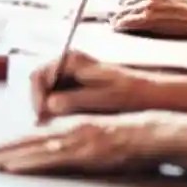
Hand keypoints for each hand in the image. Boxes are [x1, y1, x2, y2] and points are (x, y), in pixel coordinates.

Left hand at [0, 111, 177, 175]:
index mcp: (67, 128)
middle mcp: (66, 133)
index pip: (30, 137)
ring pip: (32, 149)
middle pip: (25, 142)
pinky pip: (51, 159)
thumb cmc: (126, 137)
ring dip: (7, 155)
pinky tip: (15, 166)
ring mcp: (74, 143)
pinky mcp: (84, 152)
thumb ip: (72, 142)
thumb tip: (53, 151)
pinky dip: (30, 162)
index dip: (7, 144)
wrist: (150, 133)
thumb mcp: (93, 134)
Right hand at [29, 51, 152, 120]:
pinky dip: (57, 110)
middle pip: (40, 84)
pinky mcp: (76, 87)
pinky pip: (58, 97)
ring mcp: (71, 75)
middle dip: (40, 104)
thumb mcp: (101, 99)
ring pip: (47, 92)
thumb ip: (74, 100)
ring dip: (47, 109)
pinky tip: (63, 122)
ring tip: (53, 126)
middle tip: (46, 125)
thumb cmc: (128, 93)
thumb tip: (50, 105)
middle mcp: (68, 64)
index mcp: (72, 59)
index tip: (43, 116)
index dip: (37, 97)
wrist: (148, 94)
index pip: (39, 75)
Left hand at [111, 0, 186, 37]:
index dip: (123, 4)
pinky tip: (117, 28)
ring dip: (118, 19)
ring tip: (114, 24)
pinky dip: (120, 25)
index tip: (119, 8)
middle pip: (125, 3)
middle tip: (113, 18)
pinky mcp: (148, 18)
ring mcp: (148, 6)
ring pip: (124, 12)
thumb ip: (155, 0)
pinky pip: (127, 21)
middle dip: (119, 12)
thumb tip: (143, 8)